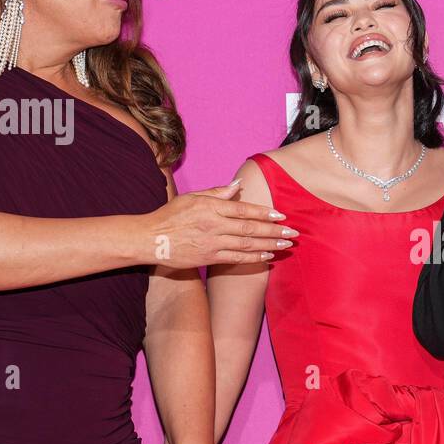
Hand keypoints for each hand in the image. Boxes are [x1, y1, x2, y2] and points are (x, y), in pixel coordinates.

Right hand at [141, 182, 295, 268]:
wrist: (150, 239)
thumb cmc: (170, 215)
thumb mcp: (191, 197)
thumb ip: (217, 192)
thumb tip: (238, 185)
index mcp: (210, 207)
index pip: (243, 210)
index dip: (264, 213)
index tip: (281, 215)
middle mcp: (213, 225)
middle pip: (250, 228)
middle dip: (274, 231)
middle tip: (293, 233)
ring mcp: (212, 243)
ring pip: (246, 245)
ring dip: (269, 245)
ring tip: (286, 245)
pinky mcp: (208, 258)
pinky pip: (236, 258)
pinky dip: (254, 257)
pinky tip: (268, 256)